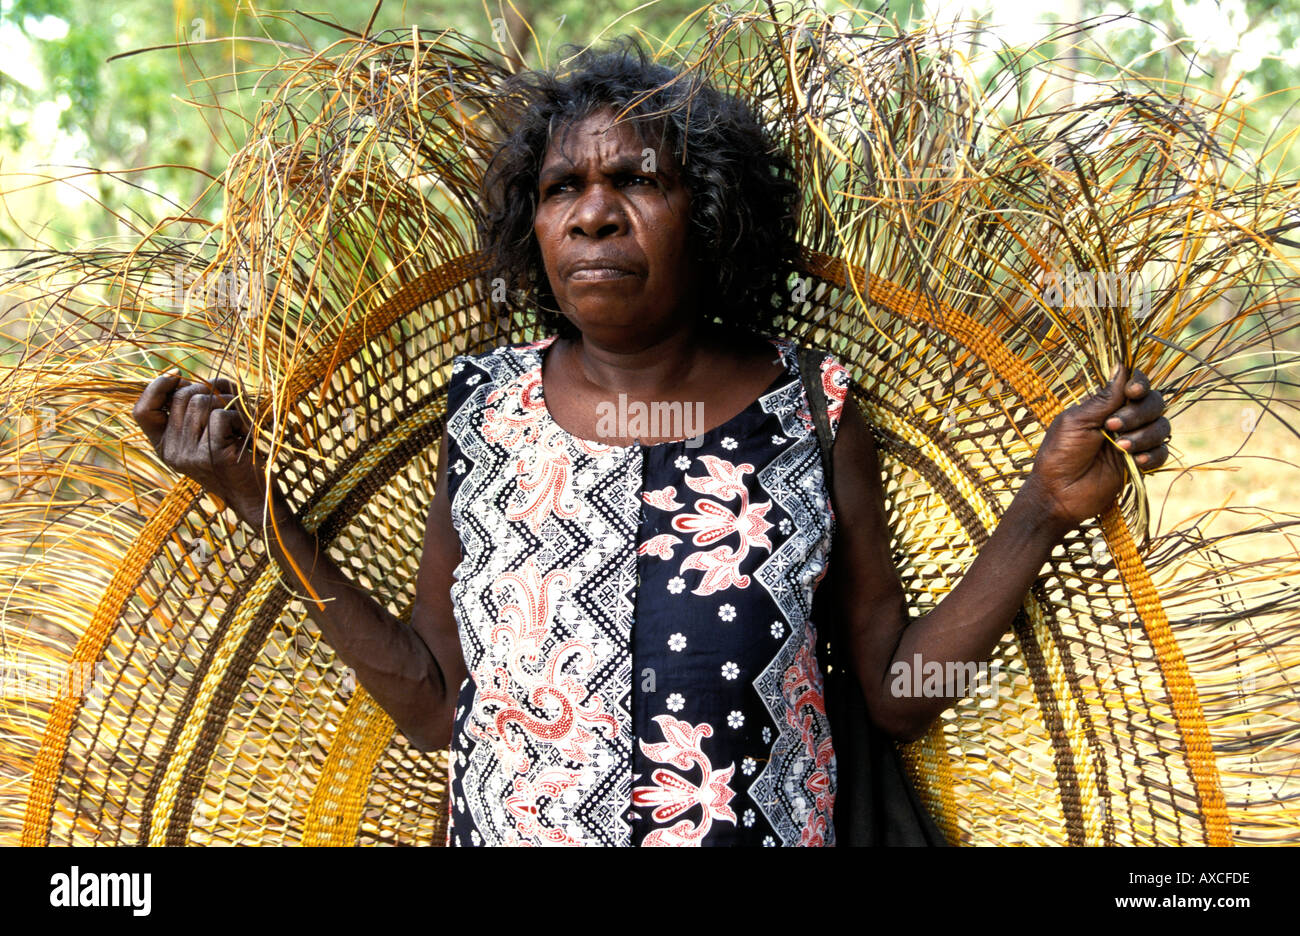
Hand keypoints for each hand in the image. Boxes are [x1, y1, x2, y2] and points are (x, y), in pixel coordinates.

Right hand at [132, 371, 271, 528]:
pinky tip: (245, 431)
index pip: (141, 411)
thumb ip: (191, 409)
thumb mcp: (205, 434)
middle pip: (182, 397)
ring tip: (240, 418)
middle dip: (210, 388)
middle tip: (230, 398)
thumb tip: (181, 376)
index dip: (156, 387)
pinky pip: (220, 414)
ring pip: (201, 402)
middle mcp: (172, 452)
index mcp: (164, 446)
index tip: (177, 375)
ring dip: (228, 401)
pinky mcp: (212, 454)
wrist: (253, 495)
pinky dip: (239, 416)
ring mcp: (190, 454)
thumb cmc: (234, 456)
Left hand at [1022, 365, 1170, 531]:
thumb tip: (1121, 366)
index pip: (1134, 384)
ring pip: (1162, 426)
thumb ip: (1103, 399)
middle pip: (1154, 402)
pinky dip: (1153, 455)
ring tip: (1119, 447)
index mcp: (1105, 405)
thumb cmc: (1059, 454)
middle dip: (1138, 413)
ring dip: (1144, 435)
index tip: (1132, 392)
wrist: (1059, 493)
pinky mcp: (1140, 463)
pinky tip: (1136, 461)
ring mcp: (1134, 440)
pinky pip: (1162, 452)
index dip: (1139, 384)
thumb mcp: (1077, 422)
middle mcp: (1124, 419)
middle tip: (1112, 426)